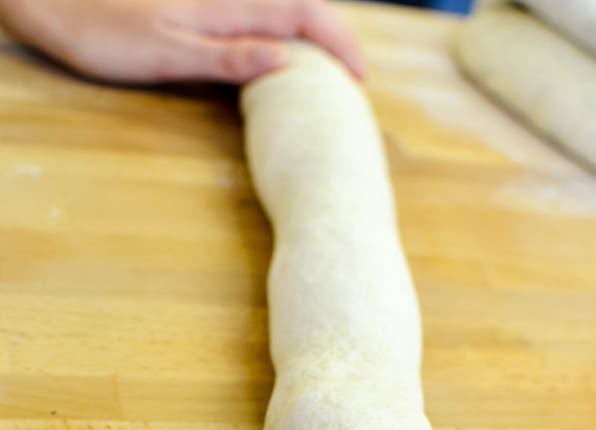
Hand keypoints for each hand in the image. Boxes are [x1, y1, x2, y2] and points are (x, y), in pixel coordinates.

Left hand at [0, 0, 363, 83]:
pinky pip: (256, 10)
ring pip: (280, 4)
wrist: (56, 1)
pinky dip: (283, 26)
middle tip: (354, 72)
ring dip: (312, 27)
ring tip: (329, 61)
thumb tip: (286, 61)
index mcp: (227, 5)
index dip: (338, 42)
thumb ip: (226, 55)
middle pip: (299, 4)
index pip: (303, 16)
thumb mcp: (167, 52)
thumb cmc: (104, 32)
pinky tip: (281, 47)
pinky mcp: (197, 4)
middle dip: (335, 32)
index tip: (360, 77)